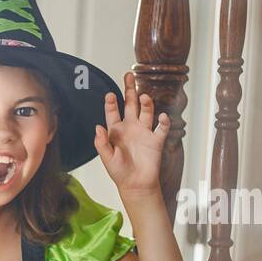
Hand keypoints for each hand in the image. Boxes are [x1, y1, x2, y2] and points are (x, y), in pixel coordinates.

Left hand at [94, 71, 169, 195]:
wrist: (135, 185)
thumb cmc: (119, 172)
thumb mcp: (107, 158)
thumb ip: (101, 143)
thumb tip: (97, 127)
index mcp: (116, 131)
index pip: (113, 112)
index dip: (111, 103)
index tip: (110, 95)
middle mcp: (130, 128)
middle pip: (131, 104)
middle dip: (130, 90)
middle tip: (129, 75)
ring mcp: (144, 132)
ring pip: (146, 112)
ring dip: (146, 103)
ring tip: (144, 96)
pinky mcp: (156, 140)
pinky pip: (162, 128)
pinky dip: (164, 121)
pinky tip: (163, 116)